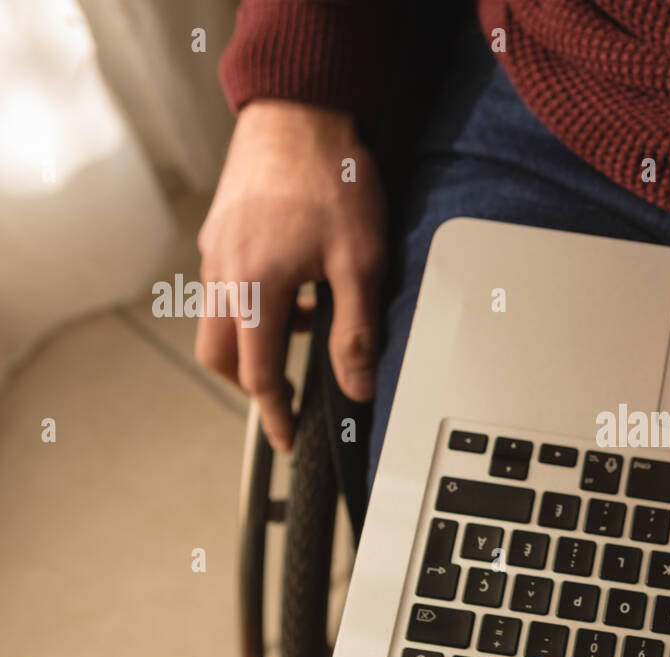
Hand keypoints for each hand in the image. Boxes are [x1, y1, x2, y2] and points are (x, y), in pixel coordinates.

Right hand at [197, 100, 385, 450]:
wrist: (300, 110)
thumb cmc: (332, 179)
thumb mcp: (360, 262)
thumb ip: (356, 331)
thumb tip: (356, 387)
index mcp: (255, 288)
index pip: (257, 373)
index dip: (274, 413)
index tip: (286, 439)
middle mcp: (223, 272)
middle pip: (218, 355)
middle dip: (250, 385)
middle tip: (285, 399)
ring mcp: (215, 250)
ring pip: (218, 320)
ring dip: (253, 342)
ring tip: (305, 332)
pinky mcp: (220, 230)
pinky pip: (225, 286)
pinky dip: (252, 307)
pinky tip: (295, 290)